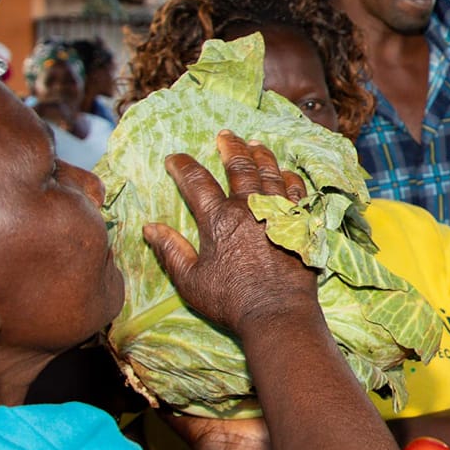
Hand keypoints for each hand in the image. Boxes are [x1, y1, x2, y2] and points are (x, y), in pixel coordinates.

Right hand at [145, 131, 320, 336]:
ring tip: (256, 144)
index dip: (183, 167)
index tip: (174, 159)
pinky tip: (287, 173)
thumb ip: (171, 251)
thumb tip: (149, 228)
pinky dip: (290, 179)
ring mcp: (278, 213)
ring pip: (270, 174)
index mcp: (219, 219)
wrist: (277, 313)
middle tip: (226, 136)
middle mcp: (249, 208)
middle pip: (240, 167)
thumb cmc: (231, 301)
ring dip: (261, 156)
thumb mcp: (191, 280)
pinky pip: (297, 193)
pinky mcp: (300, 225)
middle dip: (230, 148)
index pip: (196, 182)